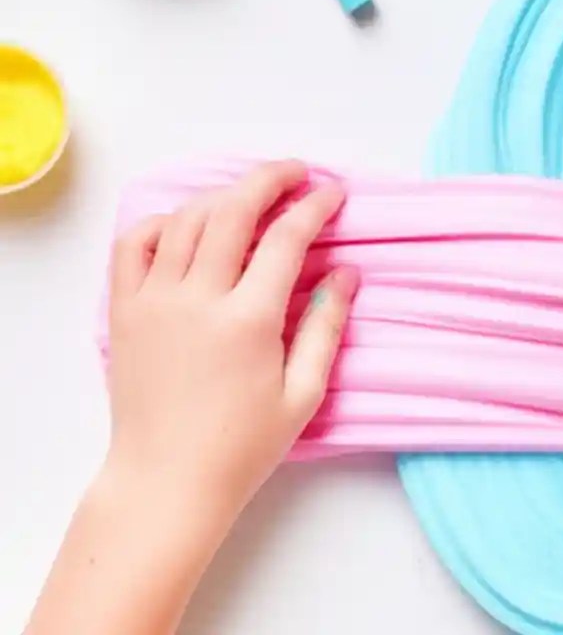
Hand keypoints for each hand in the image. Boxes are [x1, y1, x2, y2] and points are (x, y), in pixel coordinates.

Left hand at [105, 160, 357, 513]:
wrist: (167, 480)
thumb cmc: (242, 447)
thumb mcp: (302, 394)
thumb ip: (326, 328)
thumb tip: (346, 274)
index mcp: (248, 322)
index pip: (287, 239)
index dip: (315, 207)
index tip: (334, 193)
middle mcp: (197, 300)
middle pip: (233, 211)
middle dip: (269, 180)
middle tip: (297, 173)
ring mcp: (154, 301)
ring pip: (187, 219)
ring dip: (224, 196)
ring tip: (251, 197)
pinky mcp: (125, 310)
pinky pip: (136, 243)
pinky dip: (165, 222)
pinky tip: (190, 225)